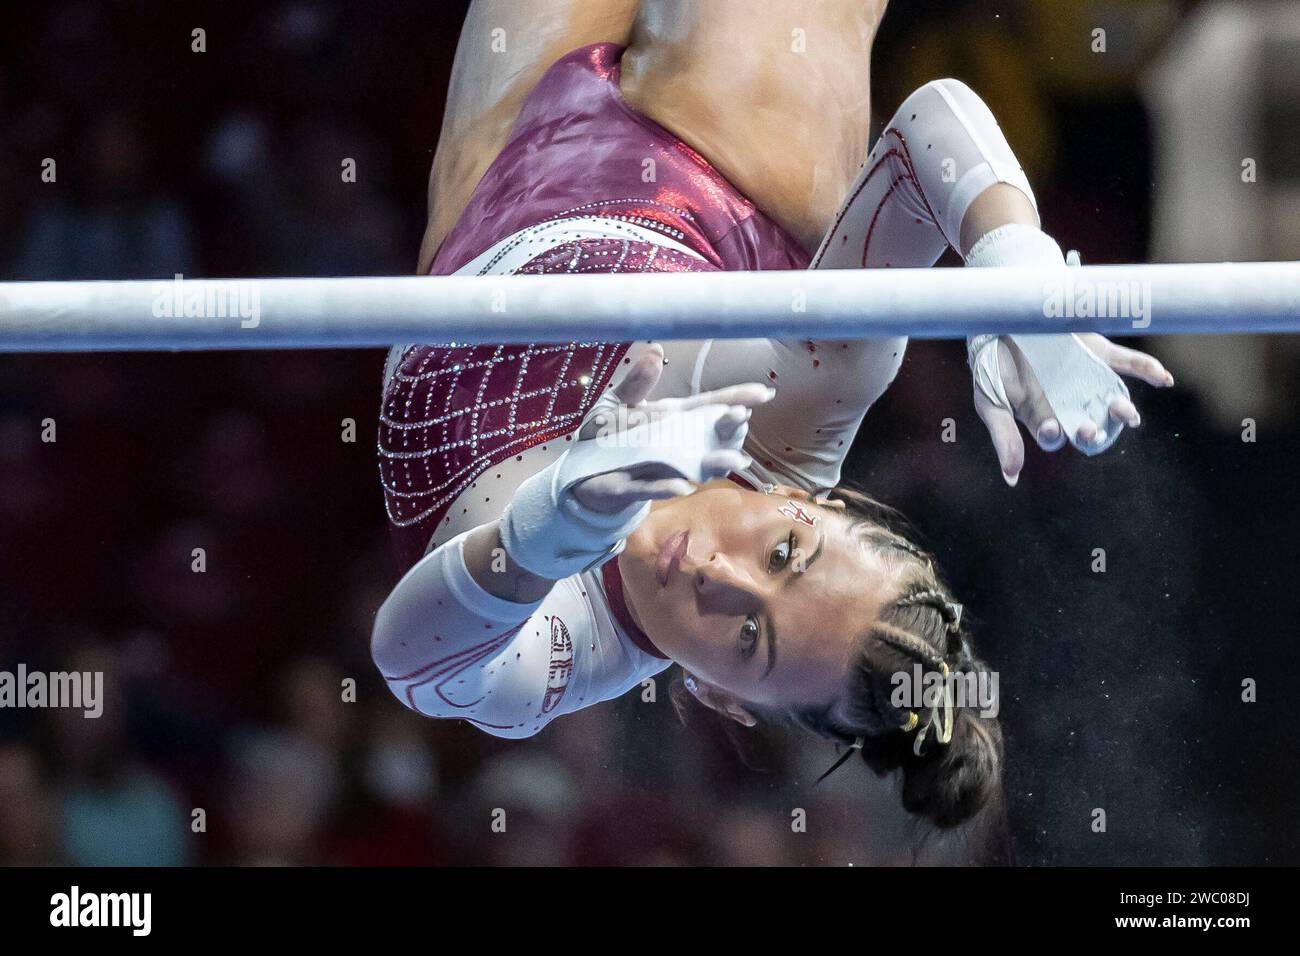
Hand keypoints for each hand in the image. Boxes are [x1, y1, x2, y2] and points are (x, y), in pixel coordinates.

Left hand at [571, 344, 773, 512]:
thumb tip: (656, 351)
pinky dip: (666, 488)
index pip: (710, 406)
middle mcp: (677, 444)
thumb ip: (637, 383)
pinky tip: (682, 486)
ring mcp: (661, 468)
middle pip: (712, 436)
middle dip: (730, 428)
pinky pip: (652, 488)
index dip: (737, 399)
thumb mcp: (617, 402)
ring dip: (715, 464)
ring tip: (735, 459)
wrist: (580, 472)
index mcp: (674, 418)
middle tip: (741, 418)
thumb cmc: (606, 434)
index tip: (764, 393)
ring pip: (696, 467)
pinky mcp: (635, 487)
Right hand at [975, 334, 1175, 485]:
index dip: (1054, 435)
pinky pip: (1129, 363)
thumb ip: (1003, 438)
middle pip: (1088, 425)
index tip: (1051, 427)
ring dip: (1121, 410)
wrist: (1001, 319)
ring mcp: (1088, 379)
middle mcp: (1070, 403)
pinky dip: (1147, 369)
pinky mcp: (1101, 352)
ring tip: (1127, 416)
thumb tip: (1011, 479)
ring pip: (1111, 400)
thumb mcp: (991, 401)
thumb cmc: (991, 365)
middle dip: (1092, 432)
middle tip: (1090, 432)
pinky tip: (1163, 379)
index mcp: (1043, 417)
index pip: (1054, 436)